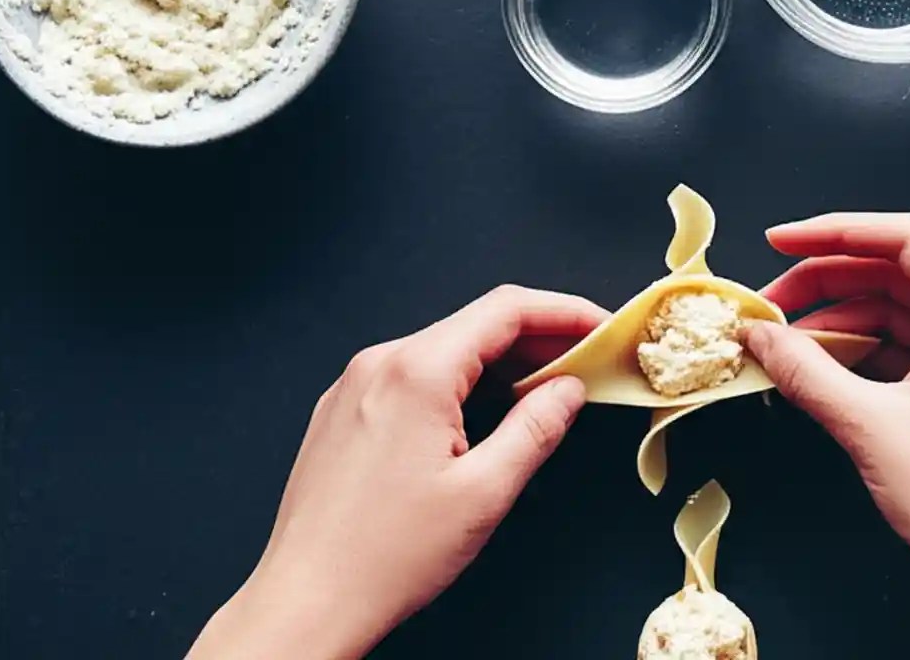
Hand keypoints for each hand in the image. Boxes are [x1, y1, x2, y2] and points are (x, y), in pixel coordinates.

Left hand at [188, 286, 608, 659]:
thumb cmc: (388, 556)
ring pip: (444, 350)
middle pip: (476, 325)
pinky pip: (413, 375)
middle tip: (589, 362)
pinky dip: (460, 381)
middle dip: (539, 337)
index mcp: (418, 372)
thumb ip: (536, 429)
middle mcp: (380, 364)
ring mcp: (355, 385)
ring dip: (500, 361)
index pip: (507, 310)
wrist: (306, 600)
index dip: (566, 311)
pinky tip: (485, 411)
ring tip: (547, 388)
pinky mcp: (343, 411)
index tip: (603, 327)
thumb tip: (569, 389)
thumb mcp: (485, 492)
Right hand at [746, 213, 909, 659]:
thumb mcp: (868, 425)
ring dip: (840, 319)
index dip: (835, 231)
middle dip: (828, 280)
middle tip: (771, 302)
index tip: (781, 240)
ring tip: (785, 341)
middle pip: (898, 271)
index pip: (904, 238)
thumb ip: (806, 369)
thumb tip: (758, 334)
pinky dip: (861, 350)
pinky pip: (908, 345)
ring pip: (900, 309)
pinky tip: (819, 367)